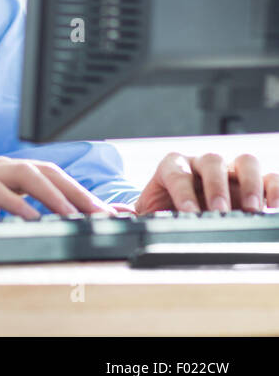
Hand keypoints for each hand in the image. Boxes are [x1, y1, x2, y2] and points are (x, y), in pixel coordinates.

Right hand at [0, 154, 116, 222]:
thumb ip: (9, 210)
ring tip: (76, 217)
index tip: (105, 211)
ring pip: (25, 174)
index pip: (49, 175)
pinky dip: (16, 204)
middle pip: (45, 169)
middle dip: (78, 191)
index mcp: (0, 169)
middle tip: (103, 214)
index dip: (79, 191)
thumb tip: (43, 223)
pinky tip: (33, 219)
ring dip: (55, 196)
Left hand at [129, 152, 278, 214]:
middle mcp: (201, 162)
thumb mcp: (145, 212)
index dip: (183, 191)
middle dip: (216, 186)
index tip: (189, 213)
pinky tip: (273, 207)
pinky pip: (270, 176)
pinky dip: (274, 188)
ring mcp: (229, 169)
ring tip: (251, 210)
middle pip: (212, 160)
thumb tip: (113, 215)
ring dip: (249, 184)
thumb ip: (129, 214)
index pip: (177, 171)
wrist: (180, 209)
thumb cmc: (163, 209)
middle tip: (220, 211)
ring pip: (244, 161)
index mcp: (171, 165)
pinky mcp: (253, 180)